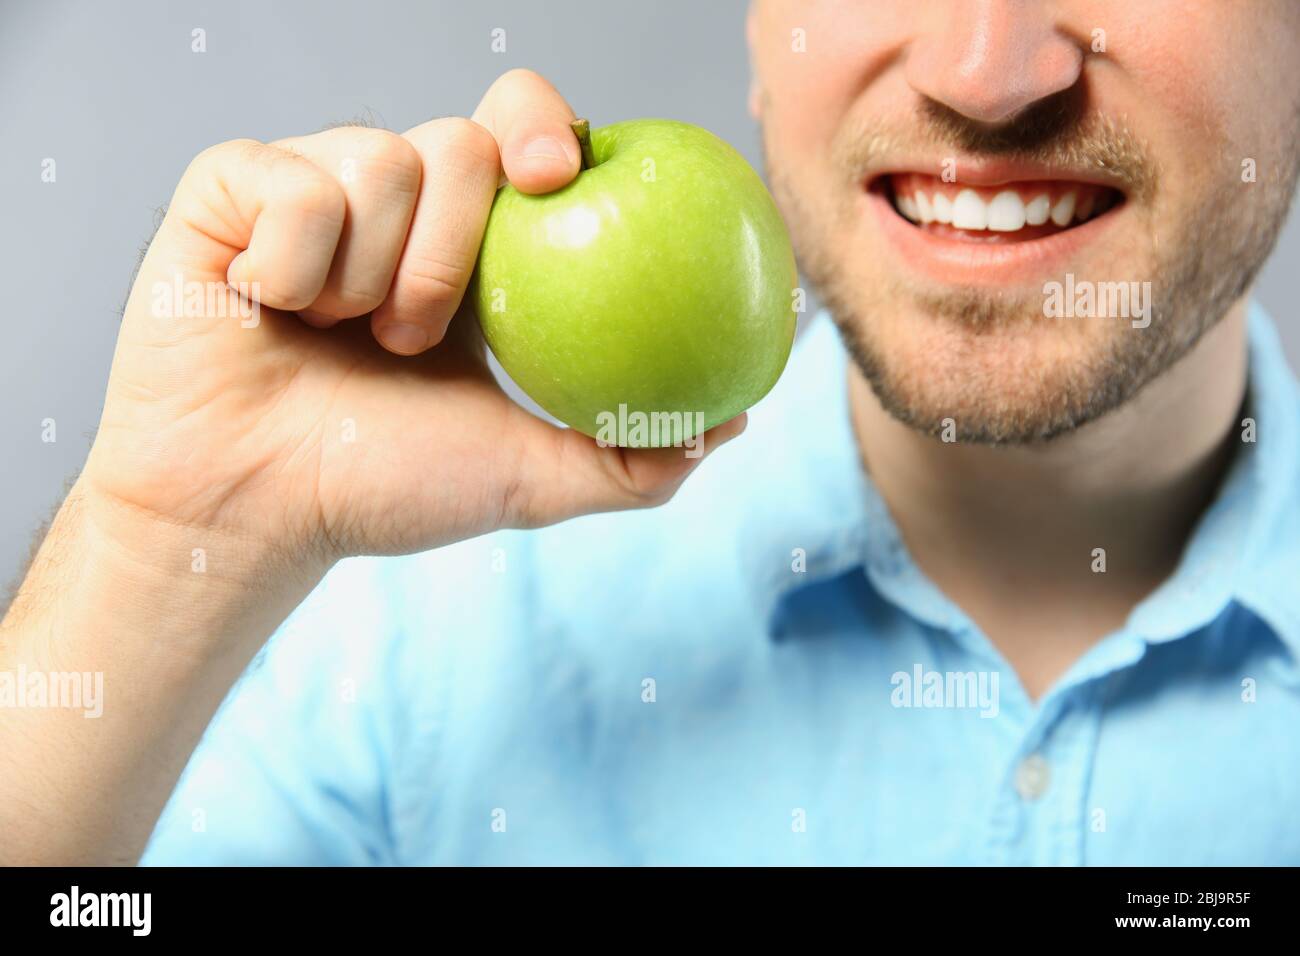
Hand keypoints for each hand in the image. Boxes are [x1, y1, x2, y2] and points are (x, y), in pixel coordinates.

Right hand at [82, 69, 744, 572]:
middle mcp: (400, 207)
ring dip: (372, 277)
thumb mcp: (528, 477)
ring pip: (378, 159)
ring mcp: (317, 188)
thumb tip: (735, 424)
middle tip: (442, 315)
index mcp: (472, 252)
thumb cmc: (385, 489)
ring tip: (348, 341)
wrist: (255, 509)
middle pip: (462, 136)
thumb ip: (633, 456)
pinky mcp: (233, 187)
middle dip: (457, 231)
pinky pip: (287, 180)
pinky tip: (274, 312)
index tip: (562, 176)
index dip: (548, 130)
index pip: (525, 143)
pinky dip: (290, 263)